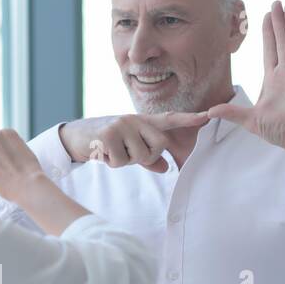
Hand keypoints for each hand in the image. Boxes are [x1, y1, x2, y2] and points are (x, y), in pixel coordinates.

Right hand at [57, 110, 208, 171]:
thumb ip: (149, 158)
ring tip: (112, 151)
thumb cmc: (107, 143)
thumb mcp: (128, 148)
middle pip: (158, 146)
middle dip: (145, 156)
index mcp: (142, 121)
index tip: (208, 115)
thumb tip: (165, 167)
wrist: (76, 136)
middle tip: (126, 153)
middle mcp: (134, 119)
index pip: (169, 119)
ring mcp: (122, 125)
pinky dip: (112, 163)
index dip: (189, 119)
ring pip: (139, 156)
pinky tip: (102, 153)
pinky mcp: (108, 135)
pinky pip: (121, 161)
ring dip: (125, 161)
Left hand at [207, 1, 284, 158]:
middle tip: (276, 2)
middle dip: (280, 22)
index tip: (265, 16)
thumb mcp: (251, 120)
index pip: (270, 50)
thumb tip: (209, 111)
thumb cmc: (280, 132)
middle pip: (283, 41)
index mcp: (273, 79)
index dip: (268, 33)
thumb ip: (232, 112)